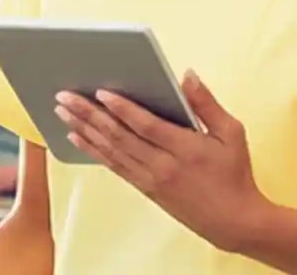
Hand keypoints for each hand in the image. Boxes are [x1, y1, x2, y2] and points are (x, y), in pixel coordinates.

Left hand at [54, 70, 267, 252]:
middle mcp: (163, 165)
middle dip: (88, 114)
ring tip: (61, 112)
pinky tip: (75, 137)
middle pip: (119, 136)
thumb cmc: (235, 173)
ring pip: (110, 151)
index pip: (146, 126)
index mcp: (186, 149)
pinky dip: (92, 150)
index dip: (122, 109)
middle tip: (64, 96)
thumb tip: (187, 74)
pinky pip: (113, 166)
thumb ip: (206, 104)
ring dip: (83, 129)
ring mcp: (150, 179)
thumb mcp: (232, 134)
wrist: (234, 222)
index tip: (100, 92)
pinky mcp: (144, 189)